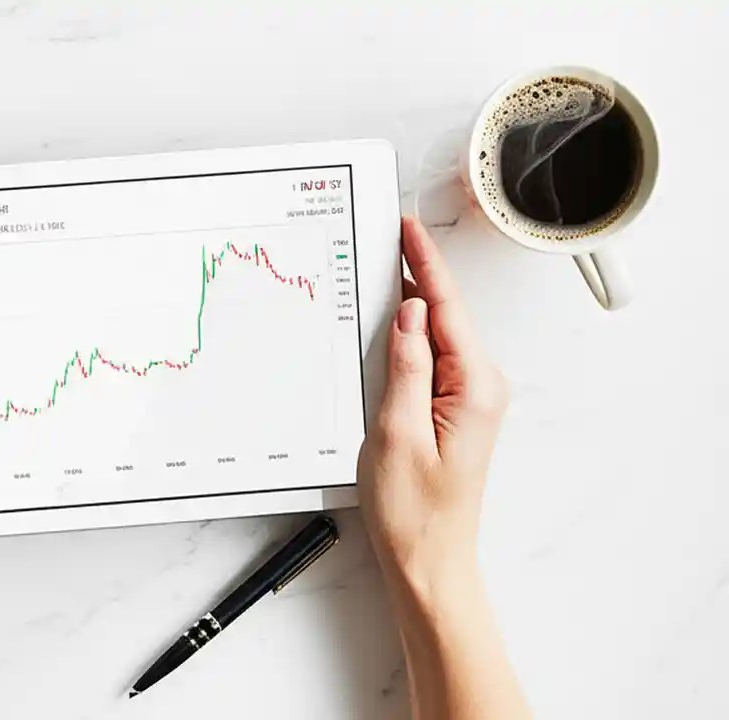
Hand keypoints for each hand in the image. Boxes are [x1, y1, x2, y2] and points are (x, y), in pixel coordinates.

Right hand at [358, 218, 508, 590]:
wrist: (429, 560)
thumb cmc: (414, 510)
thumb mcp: (397, 431)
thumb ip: (406, 364)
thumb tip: (412, 312)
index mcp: (473, 387)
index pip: (446, 308)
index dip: (424, 263)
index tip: (407, 227)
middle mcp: (481, 387)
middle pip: (445, 314)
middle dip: (416, 274)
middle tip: (383, 238)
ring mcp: (470, 398)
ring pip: (438, 334)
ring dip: (411, 306)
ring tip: (380, 271)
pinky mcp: (454, 409)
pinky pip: (433, 358)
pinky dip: (410, 337)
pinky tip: (390, 324)